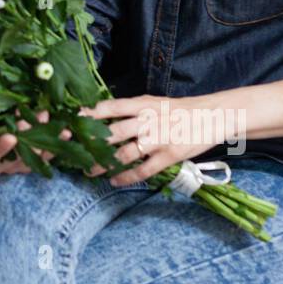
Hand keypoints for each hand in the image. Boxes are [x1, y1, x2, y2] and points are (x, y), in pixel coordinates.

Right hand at [0, 110, 71, 222]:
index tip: (11, 136)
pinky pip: (43, 158)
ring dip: (49, 144)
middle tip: (43, 119)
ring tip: (63, 129)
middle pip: (16, 158)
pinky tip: (68, 134)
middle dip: (32, 138)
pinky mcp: (28, 163)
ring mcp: (14, 165)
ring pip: (33, 159)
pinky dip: (55, 146)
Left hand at [78, 94, 223, 185]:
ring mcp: (158, 139)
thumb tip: (105, 114)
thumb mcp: (154, 102)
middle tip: (72, 150)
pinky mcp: (168, 156)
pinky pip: (143, 170)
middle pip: (112, 132)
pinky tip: (115, 181)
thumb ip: (132, 109)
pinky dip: (127, 177)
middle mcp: (148, 120)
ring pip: (124, 154)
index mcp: (143, 104)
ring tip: (89, 171)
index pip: (110, 107)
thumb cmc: (179, 109)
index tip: (71, 120)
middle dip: (90, 143)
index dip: (89, 114)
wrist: (212, 115)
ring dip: (103, 164)